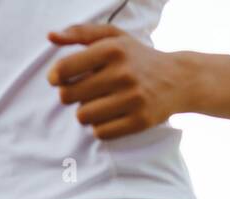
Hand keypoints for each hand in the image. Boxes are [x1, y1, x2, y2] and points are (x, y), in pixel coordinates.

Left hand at [46, 24, 188, 140]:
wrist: (178, 79)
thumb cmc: (137, 57)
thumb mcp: (113, 37)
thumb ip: (80, 33)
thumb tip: (50, 36)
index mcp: (112, 49)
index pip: (64, 69)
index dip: (55, 77)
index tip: (56, 80)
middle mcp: (123, 73)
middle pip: (69, 96)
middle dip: (69, 96)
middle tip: (81, 92)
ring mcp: (132, 99)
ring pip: (83, 117)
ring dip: (85, 113)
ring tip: (98, 104)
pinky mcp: (139, 121)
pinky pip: (101, 133)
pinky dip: (100, 127)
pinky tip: (111, 116)